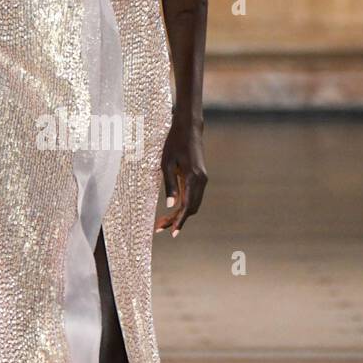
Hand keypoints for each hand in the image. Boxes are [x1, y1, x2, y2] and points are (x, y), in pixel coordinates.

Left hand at [155, 118, 206, 237]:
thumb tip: (169, 206)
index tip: (172, 233)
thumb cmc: (174, 143)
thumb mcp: (166, 164)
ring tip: (163, 221)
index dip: (179, 221)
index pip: (187, 206)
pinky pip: (194, 196)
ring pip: (193, 203)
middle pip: (191, 208)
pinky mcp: (201, 176)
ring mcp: (203, 178)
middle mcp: (201, 180)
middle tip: (159, 228)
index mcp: (193, 177)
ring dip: (180, 214)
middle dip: (177, 220)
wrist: (189, 128)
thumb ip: (169, 185)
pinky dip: (184, 205)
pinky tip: (172, 209)